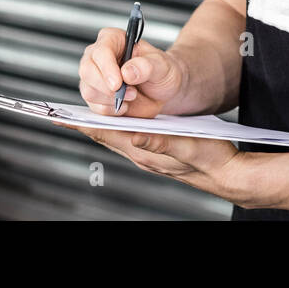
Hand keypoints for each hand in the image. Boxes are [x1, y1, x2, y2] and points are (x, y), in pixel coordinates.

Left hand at [61, 124, 257, 205]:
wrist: (228, 173)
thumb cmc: (210, 158)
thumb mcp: (186, 145)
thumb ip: (159, 141)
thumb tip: (134, 135)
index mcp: (145, 151)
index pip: (106, 135)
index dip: (83, 125)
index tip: (60, 117)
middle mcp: (142, 154)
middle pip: (106, 136)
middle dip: (84, 124)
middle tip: (63, 114)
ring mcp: (149, 154)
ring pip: (116, 138)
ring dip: (99, 125)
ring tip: (82, 116)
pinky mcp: (158, 152)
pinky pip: (130, 138)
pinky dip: (118, 128)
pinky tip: (118, 122)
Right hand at [77, 27, 185, 117]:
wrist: (164, 90)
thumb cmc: (162, 71)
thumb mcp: (162, 65)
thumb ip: (147, 66)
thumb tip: (127, 71)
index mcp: (113, 39)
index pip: (101, 50)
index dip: (107, 67)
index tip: (118, 83)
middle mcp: (99, 57)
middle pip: (87, 71)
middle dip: (107, 87)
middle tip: (130, 93)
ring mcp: (95, 77)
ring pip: (88, 90)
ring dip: (110, 100)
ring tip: (132, 97)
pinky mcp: (96, 96)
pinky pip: (94, 106)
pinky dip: (109, 110)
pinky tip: (125, 105)